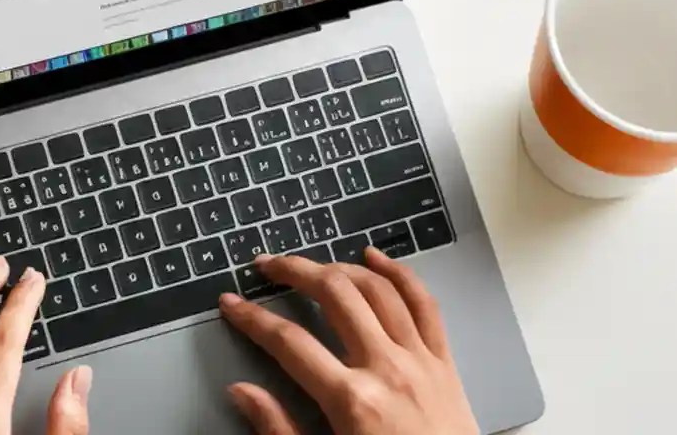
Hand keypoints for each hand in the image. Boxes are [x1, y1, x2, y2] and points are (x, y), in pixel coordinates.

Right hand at [219, 247, 477, 434]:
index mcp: (351, 401)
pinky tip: (375, 257)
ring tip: (311, 264)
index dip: (253, 318)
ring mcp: (419, 359)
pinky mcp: (444, 361)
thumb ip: (279, 429)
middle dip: (295, 271)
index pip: (288, 342)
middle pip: (335, 296)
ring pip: (377, 289)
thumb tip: (241, 391)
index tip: (232, 303)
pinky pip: (423, 303)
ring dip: (340, 267)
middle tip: (268, 265)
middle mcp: (385, 368)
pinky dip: (398, 273)